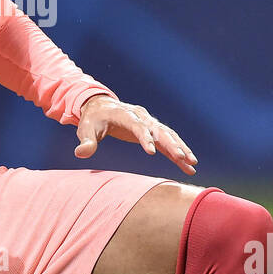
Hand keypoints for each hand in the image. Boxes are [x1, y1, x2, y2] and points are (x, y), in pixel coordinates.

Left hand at [73, 95, 197, 175]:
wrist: (99, 107)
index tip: (151, 152)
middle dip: (172, 144)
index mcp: (124, 113)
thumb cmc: (92, 120)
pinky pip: (167, 142)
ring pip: (167, 135)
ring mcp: (148, 122)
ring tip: (192, 164)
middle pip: (159, 130)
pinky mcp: (151, 131)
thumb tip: (80, 153)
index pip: (137, 125)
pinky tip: (188, 166)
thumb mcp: (85, 129)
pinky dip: (178, 152)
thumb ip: (86, 141)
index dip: (145, 137)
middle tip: (183, 158)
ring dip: (180, 148)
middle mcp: (140, 116)